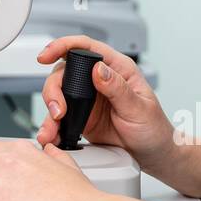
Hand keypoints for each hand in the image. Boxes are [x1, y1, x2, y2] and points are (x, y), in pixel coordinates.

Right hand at [35, 35, 176, 174]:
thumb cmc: (154, 128)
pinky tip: (53, 135)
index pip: (87, 47)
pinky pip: (60, 116)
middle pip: (64, 70)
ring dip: (50, 109)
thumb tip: (99, 69)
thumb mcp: (140, 108)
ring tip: (53, 128)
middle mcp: (99, 79)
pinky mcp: (80, 115)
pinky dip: (52, 125)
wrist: (152, 155)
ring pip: (58, 92)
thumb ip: (119, 89)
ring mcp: (88, 97)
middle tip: (58, 110)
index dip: (63, 45)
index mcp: (117, 68)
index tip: (46, 55)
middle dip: (54, 89)